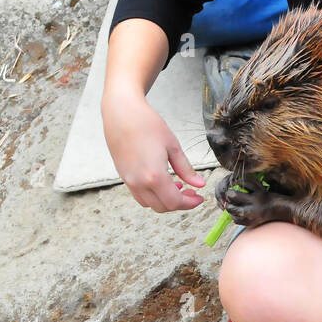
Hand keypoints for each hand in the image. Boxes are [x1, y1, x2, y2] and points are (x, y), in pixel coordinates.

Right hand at [102, 89, 206, 212]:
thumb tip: (199, 184)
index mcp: (154, 176)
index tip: (199, 197)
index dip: (189, 203)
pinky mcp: (123, 176)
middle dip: (179, 203)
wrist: (121, 114)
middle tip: (192, 193)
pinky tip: (162, 182)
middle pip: (162, 207)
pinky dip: (153, 195)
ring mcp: (129, 181)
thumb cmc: (147, 125)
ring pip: (150, 204)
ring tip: (178, 186)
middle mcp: (139, 183)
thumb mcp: (172, 146)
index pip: (174, 202)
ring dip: (165, 200)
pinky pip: (139, 195)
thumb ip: (186, 169)